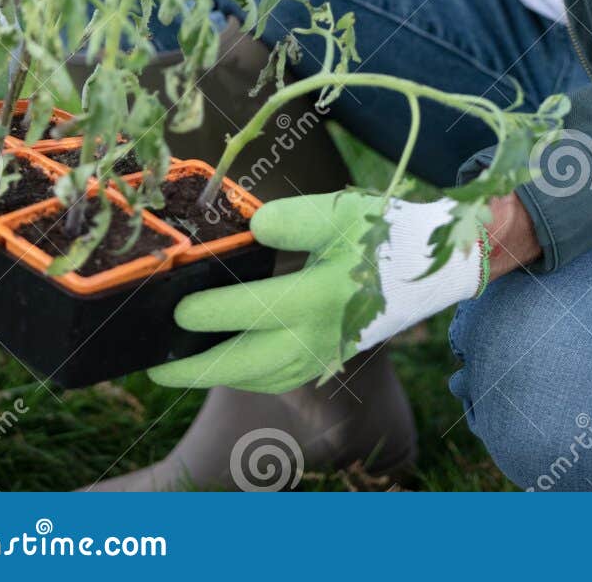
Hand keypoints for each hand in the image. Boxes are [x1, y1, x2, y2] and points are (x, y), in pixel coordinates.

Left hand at [149, 190, 488, 393]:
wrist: (436, 266)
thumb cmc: (386, 233)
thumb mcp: (341, 211)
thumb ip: (293, 219)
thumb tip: (251, 228)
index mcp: (318, 298)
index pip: (248, 313)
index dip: (206, 313)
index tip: (175, 306)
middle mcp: (317, 336)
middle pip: (244, 367)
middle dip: (195, 370)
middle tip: (155, 366)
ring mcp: (324, 354)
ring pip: (259, 380)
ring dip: (218, 378)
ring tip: (182, 367)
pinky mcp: (331, 359)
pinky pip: (278, 380)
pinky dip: (248, 378)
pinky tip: (230, 365)